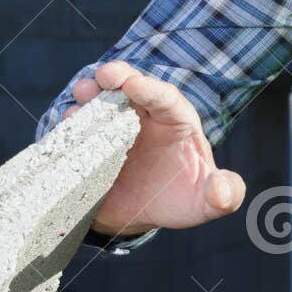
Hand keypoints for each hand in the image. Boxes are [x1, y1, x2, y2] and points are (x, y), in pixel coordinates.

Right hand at [64, 60, 244, 235]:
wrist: (142, 215)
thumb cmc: (179, 199)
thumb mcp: (205, 201)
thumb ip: (224, 194)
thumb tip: (224, 191)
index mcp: (176, 121)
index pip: (167, 99)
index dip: (151, 90)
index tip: (134, 85)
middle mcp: (145, 117)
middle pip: (132, 88)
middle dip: (119, 77)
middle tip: (105, 75)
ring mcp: (115, 127)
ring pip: (103, 102)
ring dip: (91, 95)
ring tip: (81, 93)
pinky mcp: (92, 142)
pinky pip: (82, 129)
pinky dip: (74, 123)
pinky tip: (67, 122)